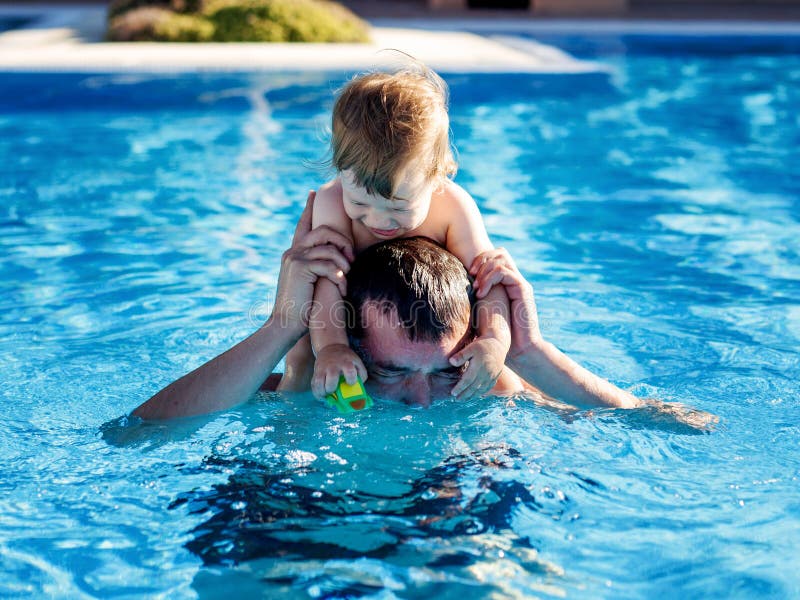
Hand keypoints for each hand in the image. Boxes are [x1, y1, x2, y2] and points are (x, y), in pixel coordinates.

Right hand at [272, 191, 354, 336]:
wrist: (287, 324)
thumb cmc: (303, 308)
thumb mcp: (310, 282)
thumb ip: (318, 267)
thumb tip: (337, 259)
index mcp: (293, 253)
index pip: (303, 225)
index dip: (309, 208)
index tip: (313, 193)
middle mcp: (292, 252)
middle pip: (323, 230)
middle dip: (343, 241)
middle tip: (352, 258)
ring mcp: (294, 258)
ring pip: (329, 247)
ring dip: (344, 263)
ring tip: (346, 278)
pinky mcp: (300, 268)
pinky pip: (329, 263)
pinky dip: (339, 276)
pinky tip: (341, 288)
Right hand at [311, 344, 367, 398]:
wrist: (331, 347)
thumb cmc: (346, 359)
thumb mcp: (357, 362)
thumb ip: (361, 375)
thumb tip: (359, 389)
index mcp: (346, 362)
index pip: (350, 372)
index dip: (351, 380)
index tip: (350, 383)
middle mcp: (333, 365)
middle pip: (332, 378)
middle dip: (333, 388)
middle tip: (335, 390)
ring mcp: (323, 368)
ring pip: (319, 382)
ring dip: (322, 392)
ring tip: (327, 394)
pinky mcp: (316, 372)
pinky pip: (313, 384)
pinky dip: (316, 392)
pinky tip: (322, 395)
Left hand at [448, 336, 505, 399]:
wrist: (498, 344)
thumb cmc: (481, 345)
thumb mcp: (471, 347)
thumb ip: (461, 355)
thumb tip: (451, 362)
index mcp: (479, 366)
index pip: (468, 380)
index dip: (460, 388)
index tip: (453, 393)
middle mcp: (486, 373)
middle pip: (474, 387)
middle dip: (465, 394)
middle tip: (456, 399)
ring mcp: (492, 376)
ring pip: (481, 389)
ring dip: (472, 395)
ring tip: (464, 399)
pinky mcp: (495, 376)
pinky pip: (488, 387)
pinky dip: (481, 392)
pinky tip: (475, 395)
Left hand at [470, 248, 542, 362]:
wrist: (520, 349)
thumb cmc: (500, 336)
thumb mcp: (484, 312)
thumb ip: (477, 299)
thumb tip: (454, 293)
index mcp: (507, 282)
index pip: (496, 256)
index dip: (481, 259)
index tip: (468, 273)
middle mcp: (515, 280)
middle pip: (500, 252)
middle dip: (482, 259)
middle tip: (471, 274)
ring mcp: (520, 284)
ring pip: (502, 259)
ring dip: (484, 270)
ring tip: (476, 287)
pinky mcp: (523, 290)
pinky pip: (504, 273)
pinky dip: (489, 279)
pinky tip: (481, 294)